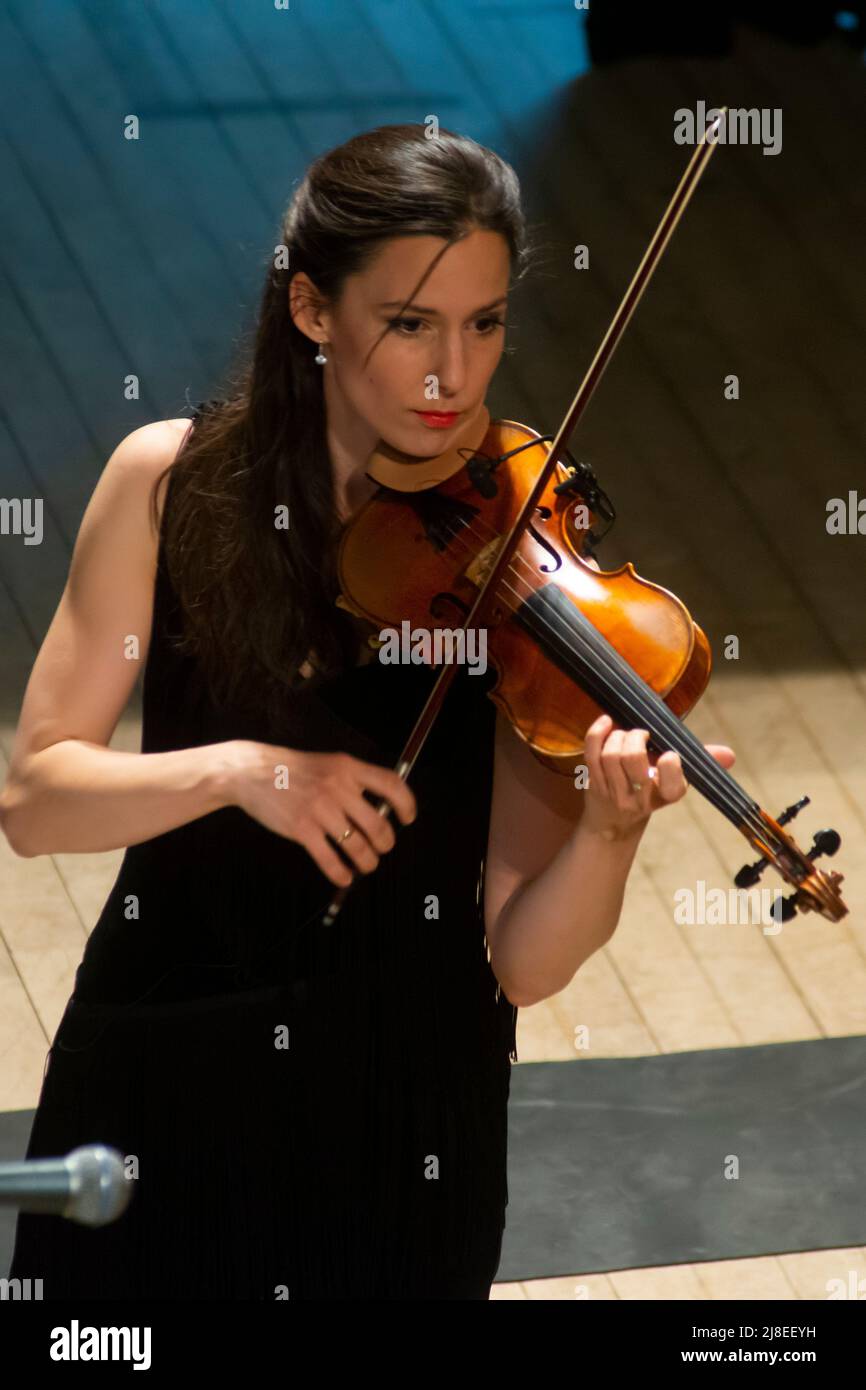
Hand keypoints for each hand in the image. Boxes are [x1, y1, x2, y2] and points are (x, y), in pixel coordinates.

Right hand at [221, 741, 416, 885]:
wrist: (251, 772)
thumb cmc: (294, 771)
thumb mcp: (329, 764)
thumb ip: (353, 782)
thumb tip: (381, 811)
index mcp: (348, 767)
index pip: (391, 785)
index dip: (407, 805)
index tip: (407, 819)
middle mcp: (337, 787)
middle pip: (378, 825)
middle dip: (385, 844)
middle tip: (382, 849)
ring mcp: (319, 808)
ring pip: (358, 846)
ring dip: (367, 862)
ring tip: (366, 866)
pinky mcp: (301, 828)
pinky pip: (330, 859)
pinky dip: (341, 873)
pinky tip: (344, 877)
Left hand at [581, 714, 735, 840]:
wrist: (613, 823)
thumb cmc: (650, 791)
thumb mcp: (676, 780)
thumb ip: (701, 763)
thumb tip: (730, 755)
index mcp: (665, 796)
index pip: (672, 787)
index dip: (671, 767)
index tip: (669, 755)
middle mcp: (639, 798)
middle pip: (632, 761)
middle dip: (635, 740)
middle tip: (641, 735)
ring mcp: (613, 791)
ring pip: (610, 756)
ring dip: (618, 736)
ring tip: (625, 734)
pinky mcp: (593, 783)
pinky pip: (591, 754)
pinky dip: (597, 733)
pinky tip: (605, 722)